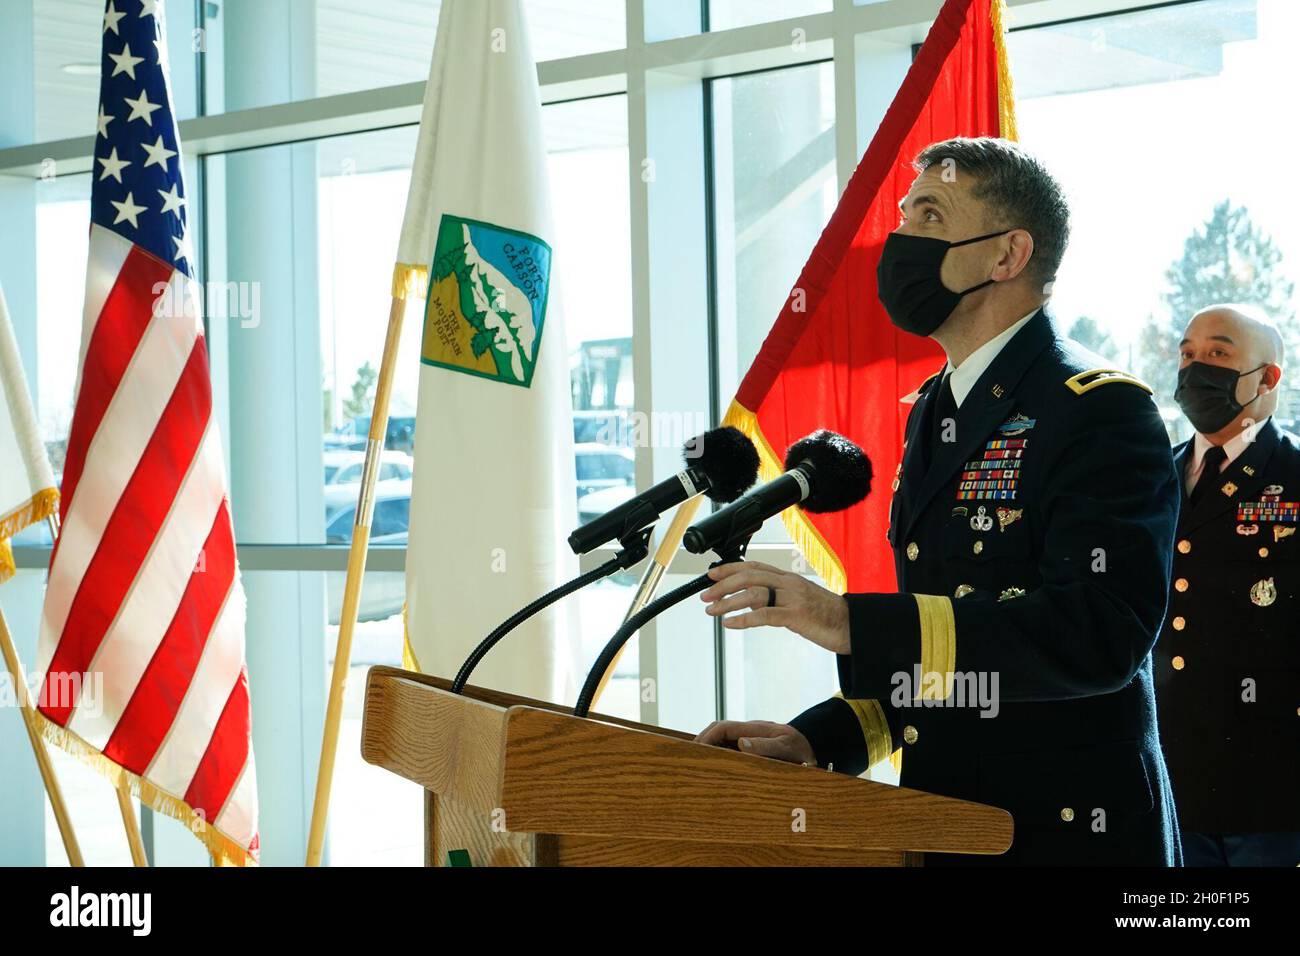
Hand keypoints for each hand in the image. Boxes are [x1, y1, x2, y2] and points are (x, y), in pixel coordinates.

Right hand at [694, 719, 816, 765]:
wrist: (815, 745)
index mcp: (753, 728)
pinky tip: (715, 767)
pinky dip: (720, 755)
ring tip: (698, 763)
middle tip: (690, 757)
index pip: (722, 727)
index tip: (697, 748)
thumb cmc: (801, 747)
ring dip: (710, 748)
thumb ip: (765, 746)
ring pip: (723, 739)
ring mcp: (750, 739)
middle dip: (703, 741)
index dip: (707, 736)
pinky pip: (731, 749)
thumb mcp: (786, 746)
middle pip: (718, 731)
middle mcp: (748, 732)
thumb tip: (741, 744)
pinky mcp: (753, 748)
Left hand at [700, 560, 850, 654]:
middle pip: (749, 576)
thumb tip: (754, 600)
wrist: (853, 626)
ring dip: (728, 602)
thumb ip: (779, 596)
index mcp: (789, 578)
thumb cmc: (827, 615)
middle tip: (705, 596)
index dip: (730, 568)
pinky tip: (730, 623)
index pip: (754, 565)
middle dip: (723, 585)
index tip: (711, 574)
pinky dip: (743, 618)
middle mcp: (789, 584)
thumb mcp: (801, 599)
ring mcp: (793, 598)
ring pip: (753, 593)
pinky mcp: (796, 616)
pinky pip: (764, 615)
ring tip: (712, 611)